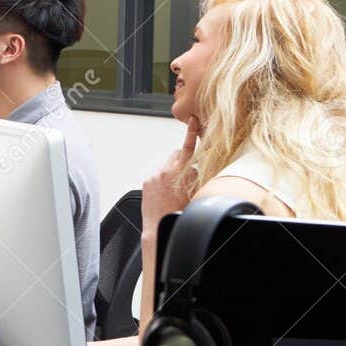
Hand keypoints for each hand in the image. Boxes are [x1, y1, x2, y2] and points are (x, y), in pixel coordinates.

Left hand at [142, 117, 200, 236]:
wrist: (159, 226)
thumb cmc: (180, 212)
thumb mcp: (195, 192)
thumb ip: (197, 176)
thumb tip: (198, 168)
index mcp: (180, 172)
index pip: (188, 147)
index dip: (191, 132)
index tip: (192, 120)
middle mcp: (166, 171)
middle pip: (177, 154)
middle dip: (183, 159)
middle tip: (187, 172)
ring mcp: (154, 176)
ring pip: (167, 165)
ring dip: (173, 170)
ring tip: (175, 187)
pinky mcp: (146, 181)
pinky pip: (158, 174)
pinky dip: (163, 179)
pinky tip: (166, 191)